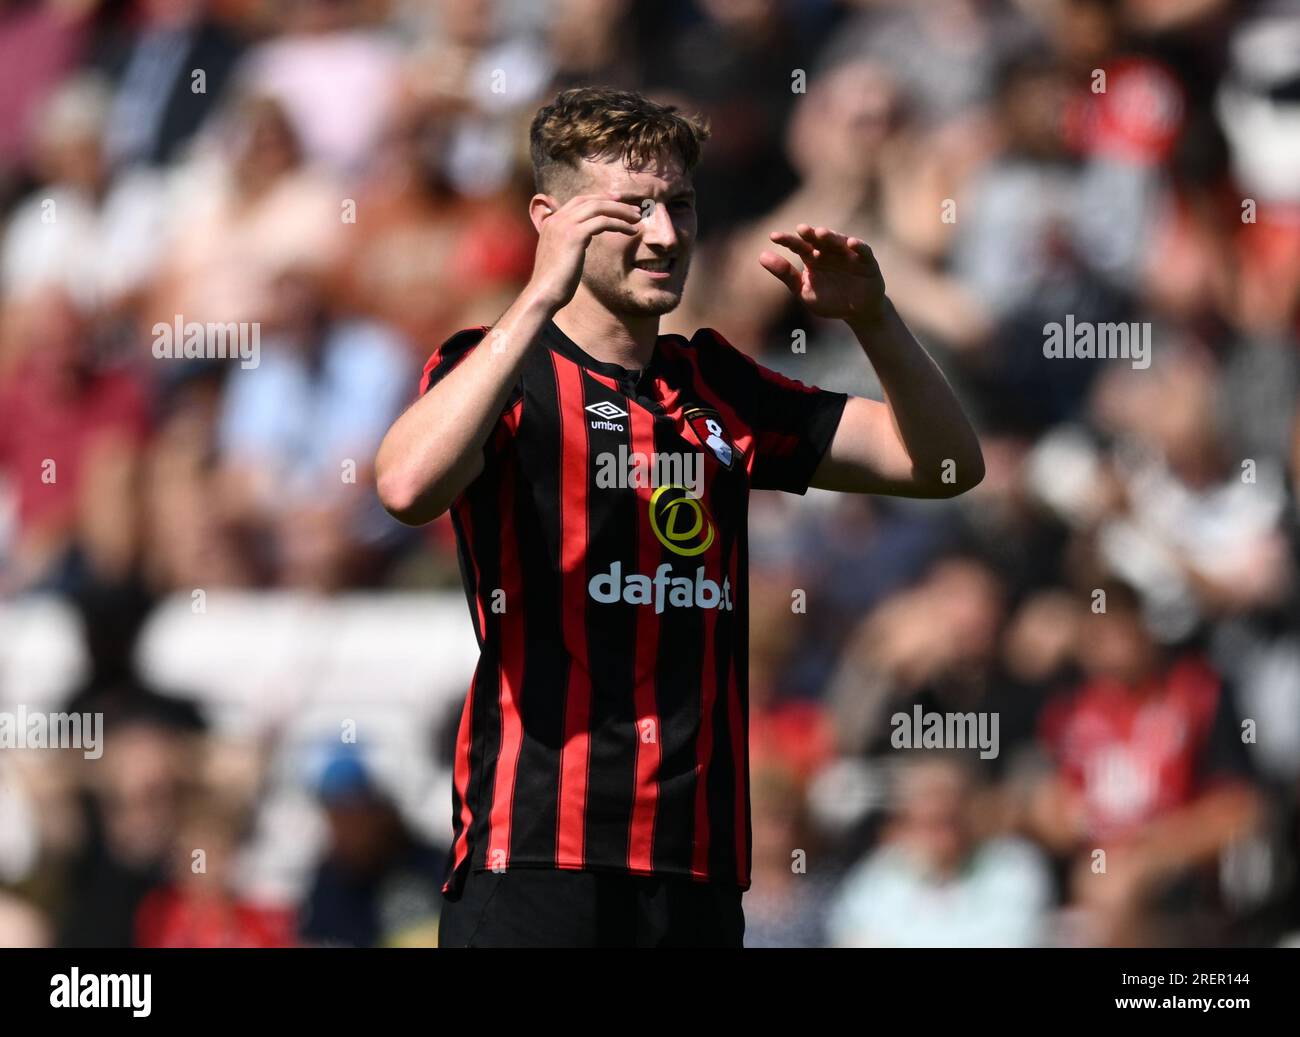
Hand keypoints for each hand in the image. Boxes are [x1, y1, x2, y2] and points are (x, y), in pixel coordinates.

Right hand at [527, 193, 642, 312]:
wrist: (543, 293)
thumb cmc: (554, 282)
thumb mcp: (560, 255)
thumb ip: (568, 242)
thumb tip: (581, 241)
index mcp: (551, 221)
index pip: (579, 201)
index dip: (600, 199)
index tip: (618, 202)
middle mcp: (557, 219)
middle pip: (590, 200)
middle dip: (614, 202)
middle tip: (634, 208)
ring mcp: (565, 225)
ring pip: (598, 208)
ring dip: (621, 211)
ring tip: (637, 218)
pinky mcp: (575, 236)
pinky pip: (603, 222)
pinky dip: (620, 224)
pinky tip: (632, 231)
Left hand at [760, 224, 886, 329]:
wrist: (856, 313)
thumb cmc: (829, 300)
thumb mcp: (804, 291)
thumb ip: (785, 275)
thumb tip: (761, 256)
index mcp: (813, 258)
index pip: (798, 245)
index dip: (787, 240)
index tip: (773, 236)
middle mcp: (830, 252)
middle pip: (819, 240)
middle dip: (810, 234)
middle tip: (801, 229)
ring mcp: (848, 255)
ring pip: (839, 242)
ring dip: (831, 237)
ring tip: (821, 233)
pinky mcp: (867, 262)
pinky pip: (864, 251)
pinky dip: (859, 246)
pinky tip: (852, 243)